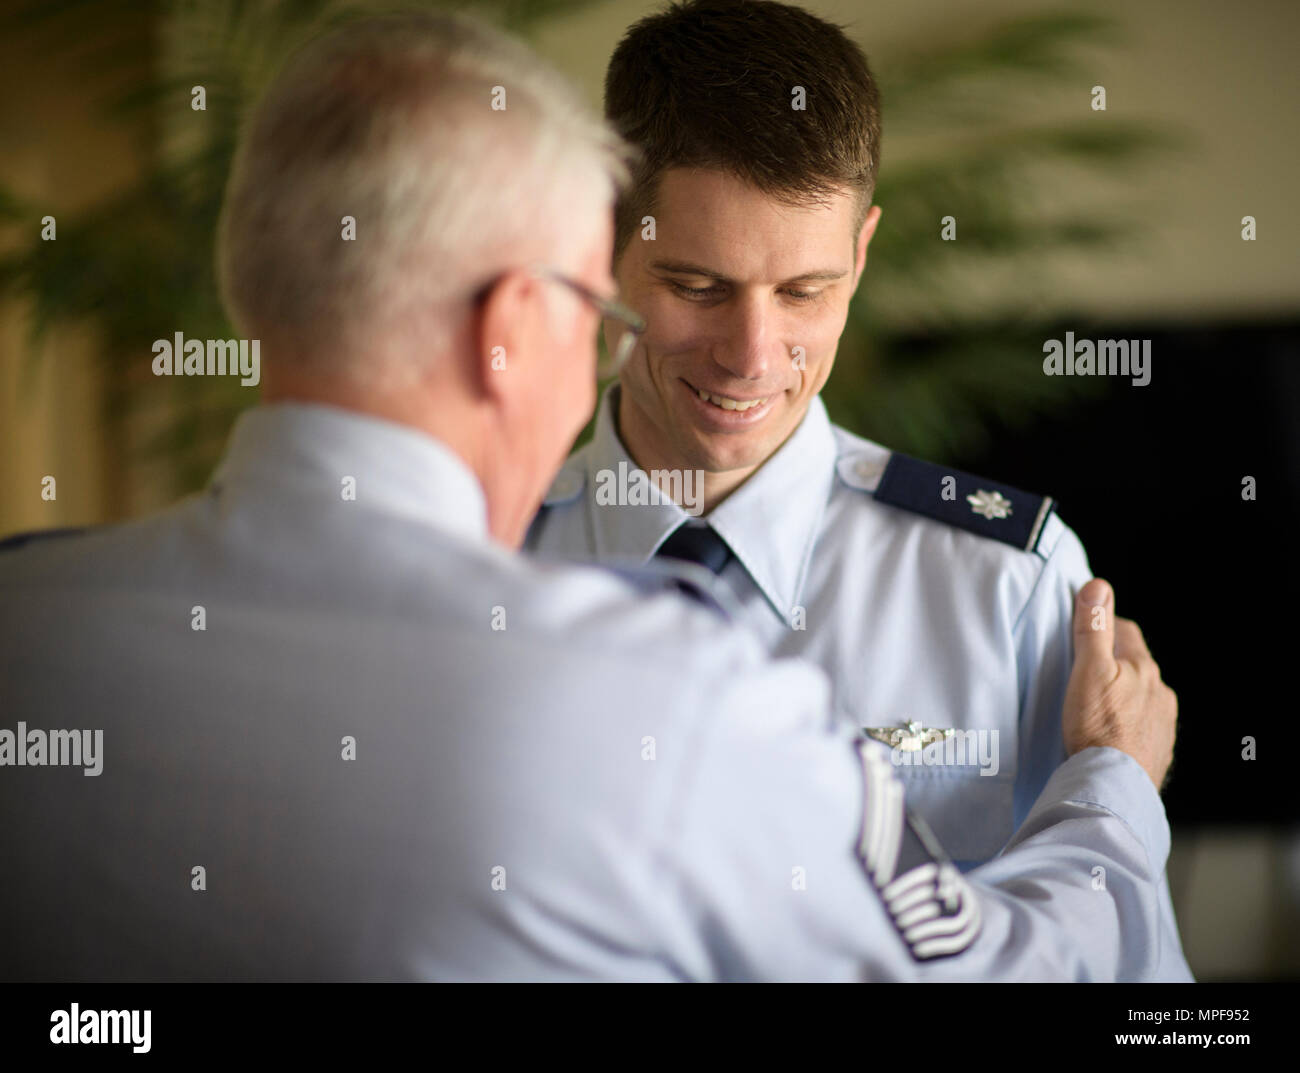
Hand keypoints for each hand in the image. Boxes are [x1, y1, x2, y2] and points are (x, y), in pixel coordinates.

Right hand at [1064, 578, 1177, 790]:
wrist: (1113, 786)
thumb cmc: (1096, 727)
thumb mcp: (1087, 670)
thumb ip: (1092, 628)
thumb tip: (1098, 586)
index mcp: (1143, 669)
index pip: (1125, 631)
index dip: (1103, 626)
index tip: (1082, 631)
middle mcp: (1160, 693)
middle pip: (1135, 665)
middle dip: (1113, 662)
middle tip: (1083, 669)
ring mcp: (1162, 724)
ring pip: (1141, 697)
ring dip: (1122, 695)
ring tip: (1095, 705)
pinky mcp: (1157, 751)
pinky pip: (1142, 727)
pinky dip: (1127, 724)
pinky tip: (1108, 734)